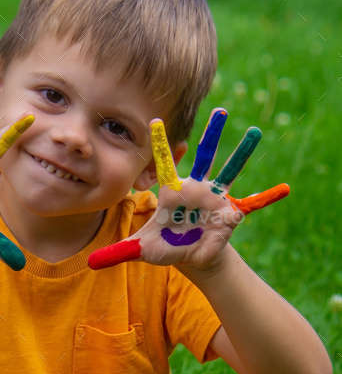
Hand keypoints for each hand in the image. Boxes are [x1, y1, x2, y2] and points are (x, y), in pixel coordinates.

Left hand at [88, 107, 288, 272]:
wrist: (190, 257)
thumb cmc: (166, 246)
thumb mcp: (141, 250)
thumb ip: (118, 252)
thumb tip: (88, 263)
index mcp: (172, 190)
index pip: (164, 163)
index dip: (161, 144)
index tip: (156, 120)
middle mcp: (195, 187)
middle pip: (204, 155)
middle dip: (212, 134)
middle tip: (221, 111)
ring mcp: (214, 198)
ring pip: (230, 169)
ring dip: (243, 152)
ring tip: (256, 132)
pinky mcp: (228, 214)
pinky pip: (247, 204)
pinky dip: (266, 198)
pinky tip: (285, 188)